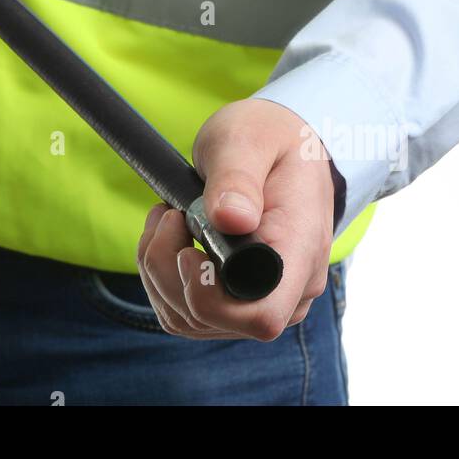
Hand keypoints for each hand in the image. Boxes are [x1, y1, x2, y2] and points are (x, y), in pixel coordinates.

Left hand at [136, 99, 335, 340]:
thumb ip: (237, 177)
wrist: (282, 149)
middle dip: (170, 271)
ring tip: (166, 218)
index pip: (262, 314)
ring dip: (159, 270)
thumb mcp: (250, 139)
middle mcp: (288, 291)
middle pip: (214, 319)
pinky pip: (182, 312)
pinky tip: (167, 237)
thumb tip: (230, 218)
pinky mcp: (234, 304)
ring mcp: (260, 302)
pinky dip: (161, 277)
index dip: (211, 296)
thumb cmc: (269, 139)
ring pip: (188, 319)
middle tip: (169, 215)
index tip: (189, 247)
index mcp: (300, 251)